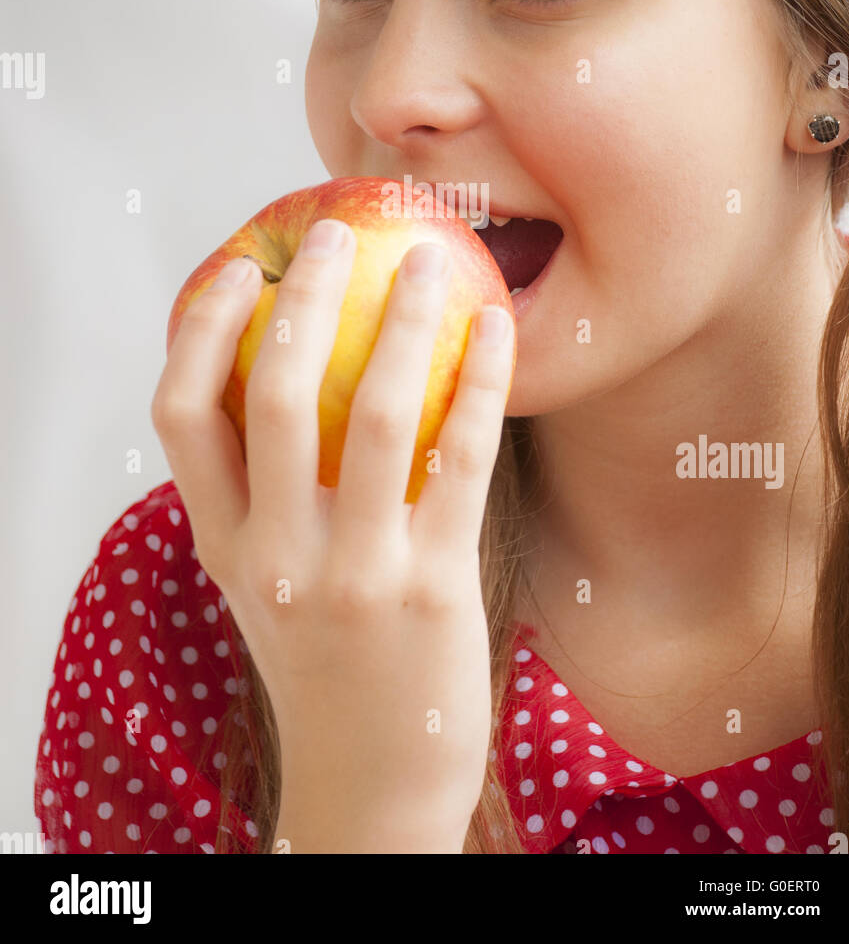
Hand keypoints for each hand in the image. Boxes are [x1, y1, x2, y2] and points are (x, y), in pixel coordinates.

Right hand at [150, 218, 514, 852]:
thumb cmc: (324, 664)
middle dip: (304, 296)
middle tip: (338, 234)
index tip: (238, 271)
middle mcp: (274, 558)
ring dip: (403, 320)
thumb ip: (264, 498)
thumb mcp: (265, 586)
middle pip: (272, 393)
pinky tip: (498, 331)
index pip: (180, 417)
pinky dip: (480, 382)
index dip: (202, 330)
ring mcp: (353, 575)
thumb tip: (290, 375)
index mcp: (223, 548)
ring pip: (372, 413)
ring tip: (429, 260)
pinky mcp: (433, 590)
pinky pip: (460, 460)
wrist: (375, 784)